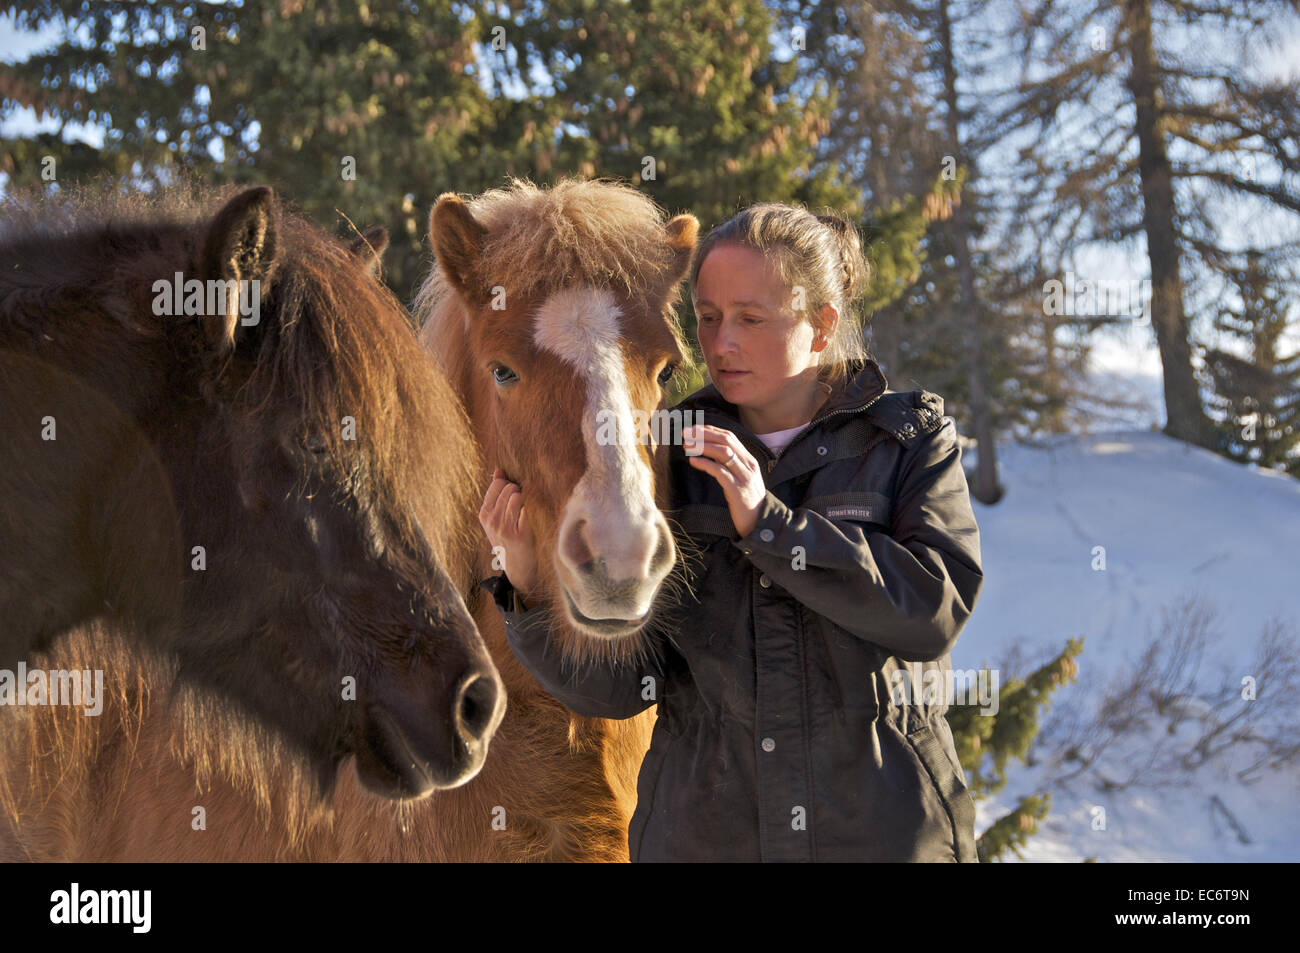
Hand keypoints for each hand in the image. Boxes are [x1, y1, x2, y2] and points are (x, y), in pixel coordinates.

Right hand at [478, 467, 539, 601]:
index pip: (497, 485)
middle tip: (522, 501)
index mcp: (484, 514)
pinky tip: (528, 518)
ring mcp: (505, 528)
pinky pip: (527, 510)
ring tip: (525, 509)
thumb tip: (498, 469)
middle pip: (508, 488)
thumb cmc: (507, 539)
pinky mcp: (520, 534)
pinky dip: (530, 510)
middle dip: (518, 490)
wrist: (516, 568)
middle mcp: (492, 520)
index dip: (509, 484)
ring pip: (517, 496)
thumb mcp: (495, 518)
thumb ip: (495, 493)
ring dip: (525, 499)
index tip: (514, 493)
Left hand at [683, 425, 765, 538]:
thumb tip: (709, 451)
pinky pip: (720, 472)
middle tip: (686, 433)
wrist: (760, 522)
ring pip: (723, 453)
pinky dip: (705, 464)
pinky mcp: (738, 490)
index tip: (693, 429)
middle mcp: (748, 465)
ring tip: (687, 445)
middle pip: (726, 441)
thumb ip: (728, 464)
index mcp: (748, 460)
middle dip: (704, 434)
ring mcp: (744, 476)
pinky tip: (693, 461)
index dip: (710, 430)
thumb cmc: (746, 500)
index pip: (729, 437)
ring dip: (703, 446)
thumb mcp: (740, 477)